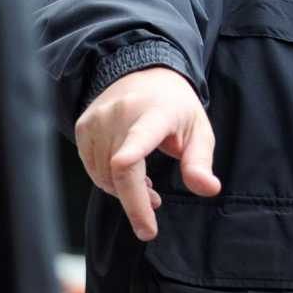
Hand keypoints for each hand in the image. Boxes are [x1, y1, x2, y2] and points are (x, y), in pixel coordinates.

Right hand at [74, 67, 220, 241]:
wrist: (145, 72)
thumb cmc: (175, 107)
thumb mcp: (198, 130)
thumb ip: (200, 162)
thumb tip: (209, 189)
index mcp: (154, 114)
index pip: (136, 147)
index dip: (136, 185)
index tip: (148, 217)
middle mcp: (120, 114)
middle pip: (120, 173)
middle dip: (135, 205)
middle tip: (151, 221)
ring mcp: (97, 120)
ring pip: (104, 176)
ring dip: (124, 192)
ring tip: (147, 186)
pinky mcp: (83, 127)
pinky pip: (93, 168)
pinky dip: (110, 181)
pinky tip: (128, 174)